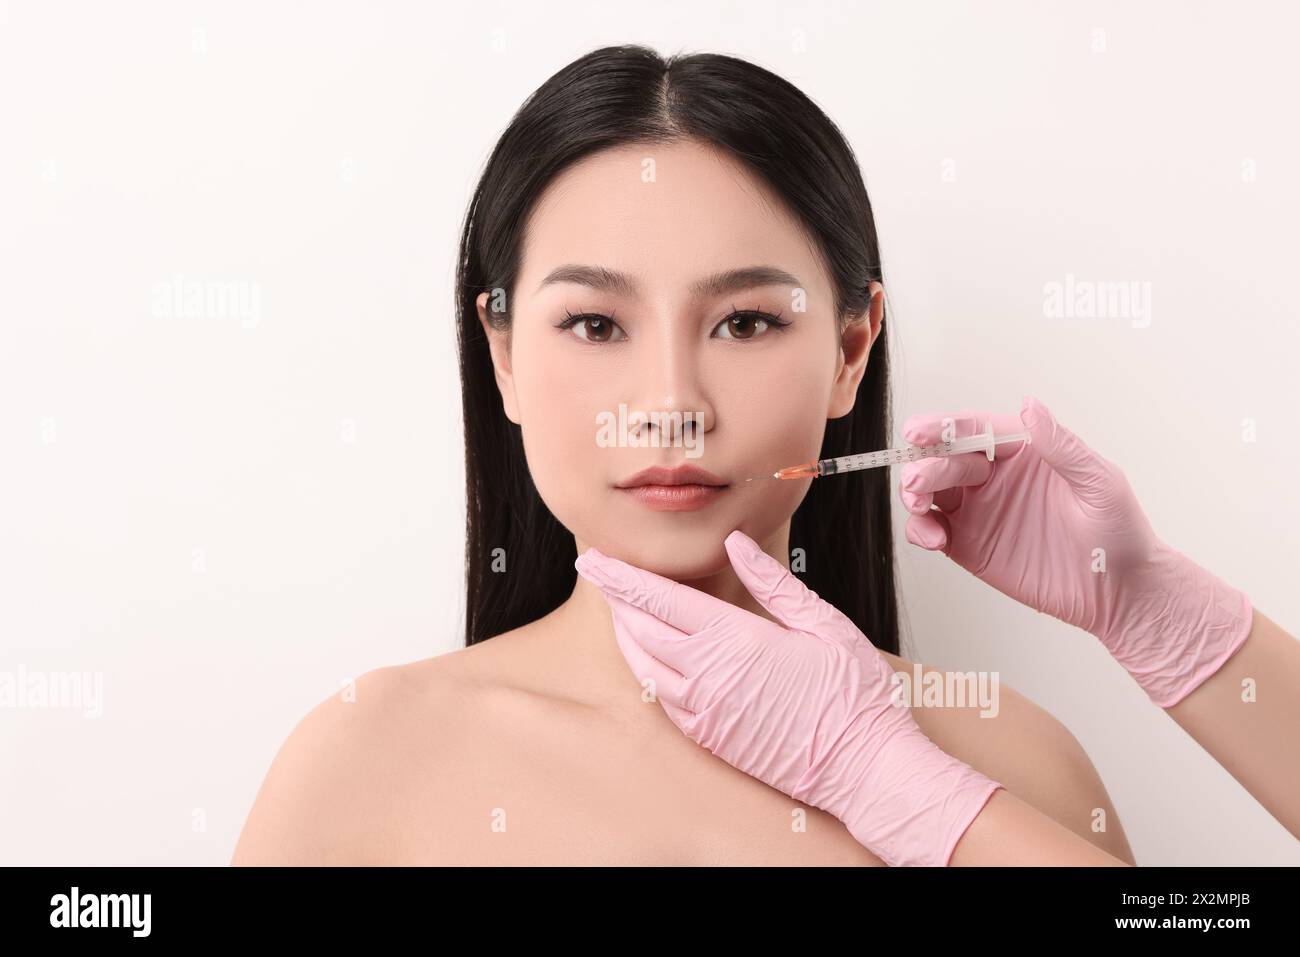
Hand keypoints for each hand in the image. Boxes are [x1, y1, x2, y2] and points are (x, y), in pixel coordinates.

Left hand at [574, 530, 1001, 866]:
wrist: (863, 768)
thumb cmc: (852, 696)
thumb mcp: (821, 622)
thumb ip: (772, 582)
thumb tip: (738, 546)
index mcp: (734, 640)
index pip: (659, 600)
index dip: (622, 578)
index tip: (595, 560)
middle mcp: (708, 676)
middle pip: (640, 630)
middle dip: (615, 599)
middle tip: (598, 574)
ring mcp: (704, 712)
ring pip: (643, 667)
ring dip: (627, 635)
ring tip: (620, 610)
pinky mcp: (709, 738)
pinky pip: (662, 699)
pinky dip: (648, 671)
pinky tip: (651, 657)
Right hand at [900, 394, 1251, 707]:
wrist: (1121, 593)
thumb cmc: (1120, 533)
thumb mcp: (1099, 483)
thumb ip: (1060, 446)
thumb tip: (1029, 405)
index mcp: (1024, 452)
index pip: (975, 430)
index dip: (943, 427)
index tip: (921, 431)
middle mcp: (994, 477)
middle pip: (945, 459)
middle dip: (925, 465)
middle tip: (918, 480)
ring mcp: (979, 511)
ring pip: (930, 492)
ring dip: (914, 493)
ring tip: (918, 505)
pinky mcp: (968, 546)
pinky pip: (931, 529)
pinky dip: (919, 529)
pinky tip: (931, 537)